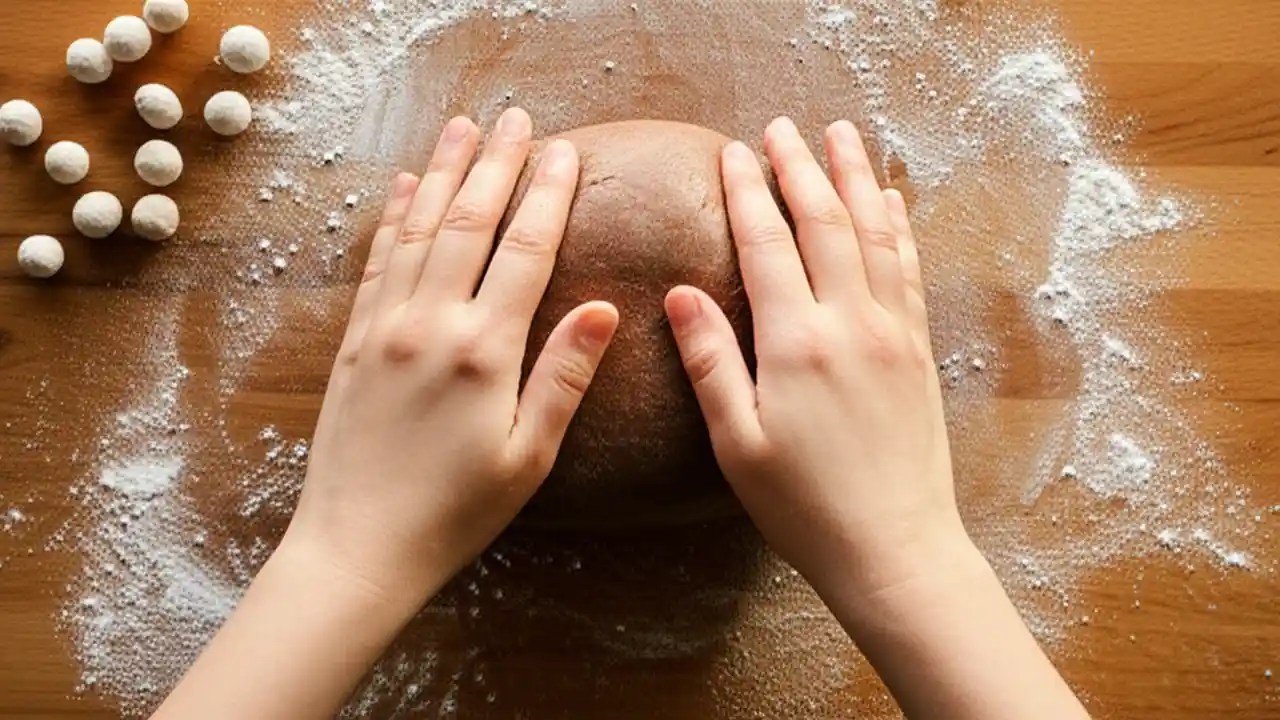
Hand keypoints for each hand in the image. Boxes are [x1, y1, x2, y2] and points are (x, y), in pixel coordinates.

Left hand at [284, 109, 619, 605]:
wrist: (358, 547)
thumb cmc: (456, 512)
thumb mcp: (528, 456)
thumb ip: (563, 377)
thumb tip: (602, 308)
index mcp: (484, 353)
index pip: (525, 252)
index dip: (548, 195)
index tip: (566, 152)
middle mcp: (431, 325)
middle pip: (470, 224)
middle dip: (498, 165)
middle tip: (518, 119)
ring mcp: (385, 328)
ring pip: (420, 230)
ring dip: (445, 173)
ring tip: (464, 128)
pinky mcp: (353, 342)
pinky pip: (377, 262)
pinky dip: (394, 218)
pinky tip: (406, 186)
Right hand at [665, 117, 966, 601]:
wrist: (895, 547)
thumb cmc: (805, 507)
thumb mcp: (738, 443)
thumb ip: (711, 363)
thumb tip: (680, 295)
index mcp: (796, 343)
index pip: (768, 245)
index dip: (748, 193)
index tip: (734, 153)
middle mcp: (850, 324)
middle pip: (825, 223)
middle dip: (801, 168)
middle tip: (783, 126)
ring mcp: (892, 333)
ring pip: (874, 234)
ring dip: (855, 179)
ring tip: (843, 135)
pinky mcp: (918, 351)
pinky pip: (908, 270)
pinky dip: (898, 227)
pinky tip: (891, 202)